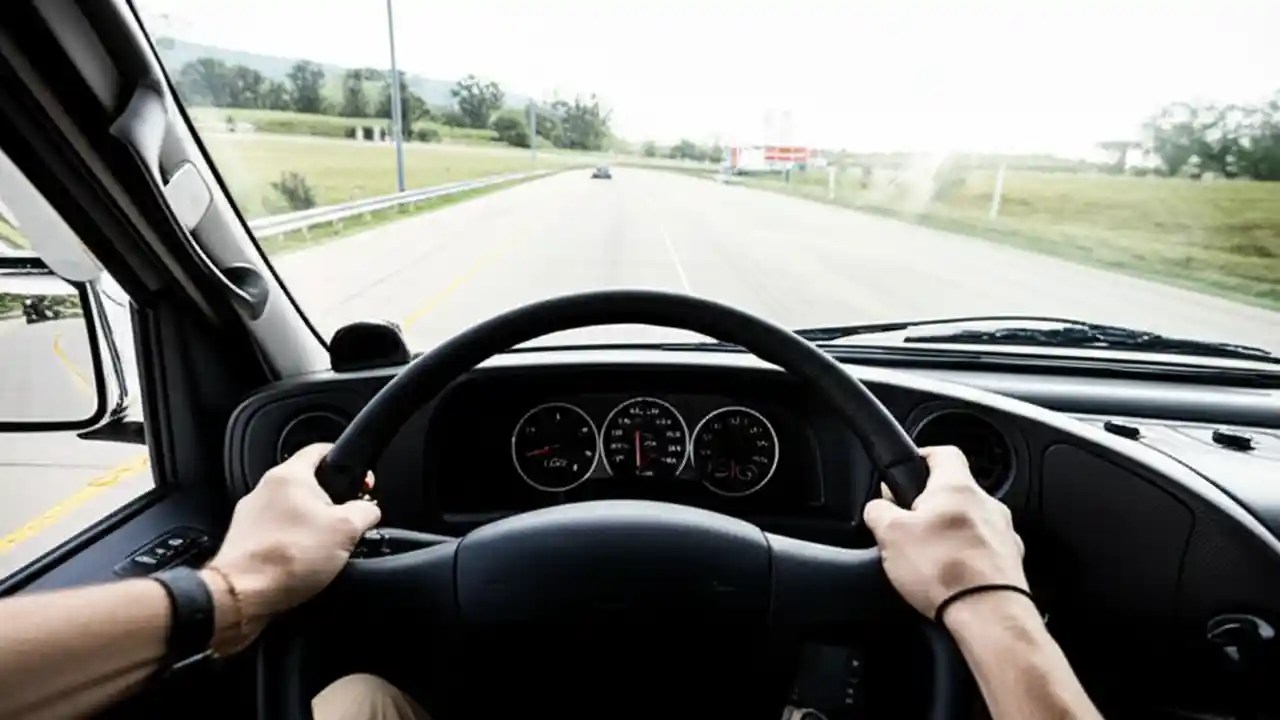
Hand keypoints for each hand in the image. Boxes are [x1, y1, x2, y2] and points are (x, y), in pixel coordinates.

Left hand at [205, 444, 380, 626]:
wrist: (243, 595)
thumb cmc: (289, 557)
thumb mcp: (347, 529)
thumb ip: (365, 511)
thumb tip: (369, 510)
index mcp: (290, 475)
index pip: (321, 449)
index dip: (347, 461)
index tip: (361, 480)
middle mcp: (265, 489)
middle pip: (308, 485)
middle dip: (331, 502)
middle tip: (348, 522)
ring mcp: (250, 515)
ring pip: (292, 512)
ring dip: (311, 526)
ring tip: (326, 549)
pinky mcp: (244, 541)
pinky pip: (277, 535)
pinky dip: (293, 545)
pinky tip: (303, 564)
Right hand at [863, 446, 1025, 622]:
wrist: (989, 615)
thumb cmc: (944, 570)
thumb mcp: (890, 535)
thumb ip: (879, 512)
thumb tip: (878, 508)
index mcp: (957, 486)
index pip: (942, 452)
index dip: (921, 457)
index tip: (908, 469)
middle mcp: (987, 504)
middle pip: (955, 491)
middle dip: (931, 505)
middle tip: (908, 524)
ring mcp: (1003, 533)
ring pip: (970, 522)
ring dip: (950, 533)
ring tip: (928, 558)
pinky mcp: (1010, 562)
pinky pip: (983, 550)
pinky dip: (966, 557)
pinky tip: (950, 577)